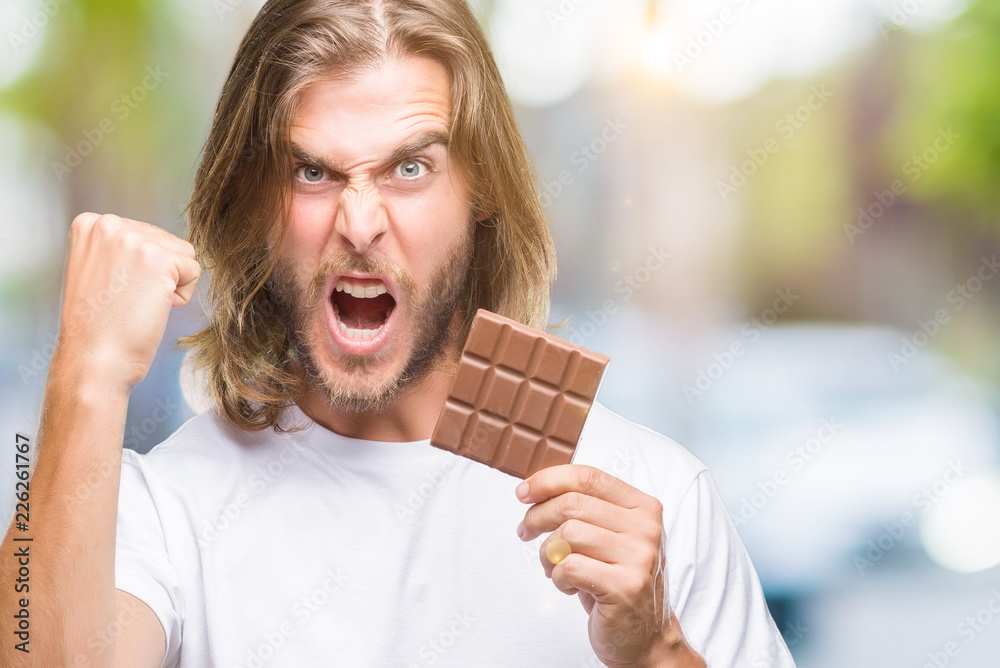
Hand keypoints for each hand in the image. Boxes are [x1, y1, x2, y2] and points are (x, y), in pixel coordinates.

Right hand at [56, 212, 200, 390]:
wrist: (94, 359)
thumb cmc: (99, 325)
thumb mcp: (97, 270)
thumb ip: (120, 247)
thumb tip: (157, 240)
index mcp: (91, 224)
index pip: (144, 234)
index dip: (139, 269)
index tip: (114, 289)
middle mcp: (108, 224)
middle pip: (165, 241)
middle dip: (156, 274)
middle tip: (126, 300)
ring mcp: (133, 239)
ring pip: (183, 254)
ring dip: (170, 283)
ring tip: (138, 303)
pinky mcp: (159, 259)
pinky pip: (194, 270)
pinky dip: (181, 296)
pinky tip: (151, 309)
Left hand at [516, 465, 702, 666]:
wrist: (647, 637)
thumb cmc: (619, 582)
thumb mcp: (610, 537)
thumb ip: (585, 510)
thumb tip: (535, 490)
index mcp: (643, 508)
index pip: (588, 477)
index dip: (548, 481)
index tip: (524, 492)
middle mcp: (645, 529)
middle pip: (572, 504)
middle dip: (537, 517)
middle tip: (525, 531)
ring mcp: (638, 558)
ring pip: (567, 535)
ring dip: (548, 553)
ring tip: (554, 567)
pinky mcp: (624, 587)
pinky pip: (569, 567)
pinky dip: (558, 577)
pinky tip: (568, 586)